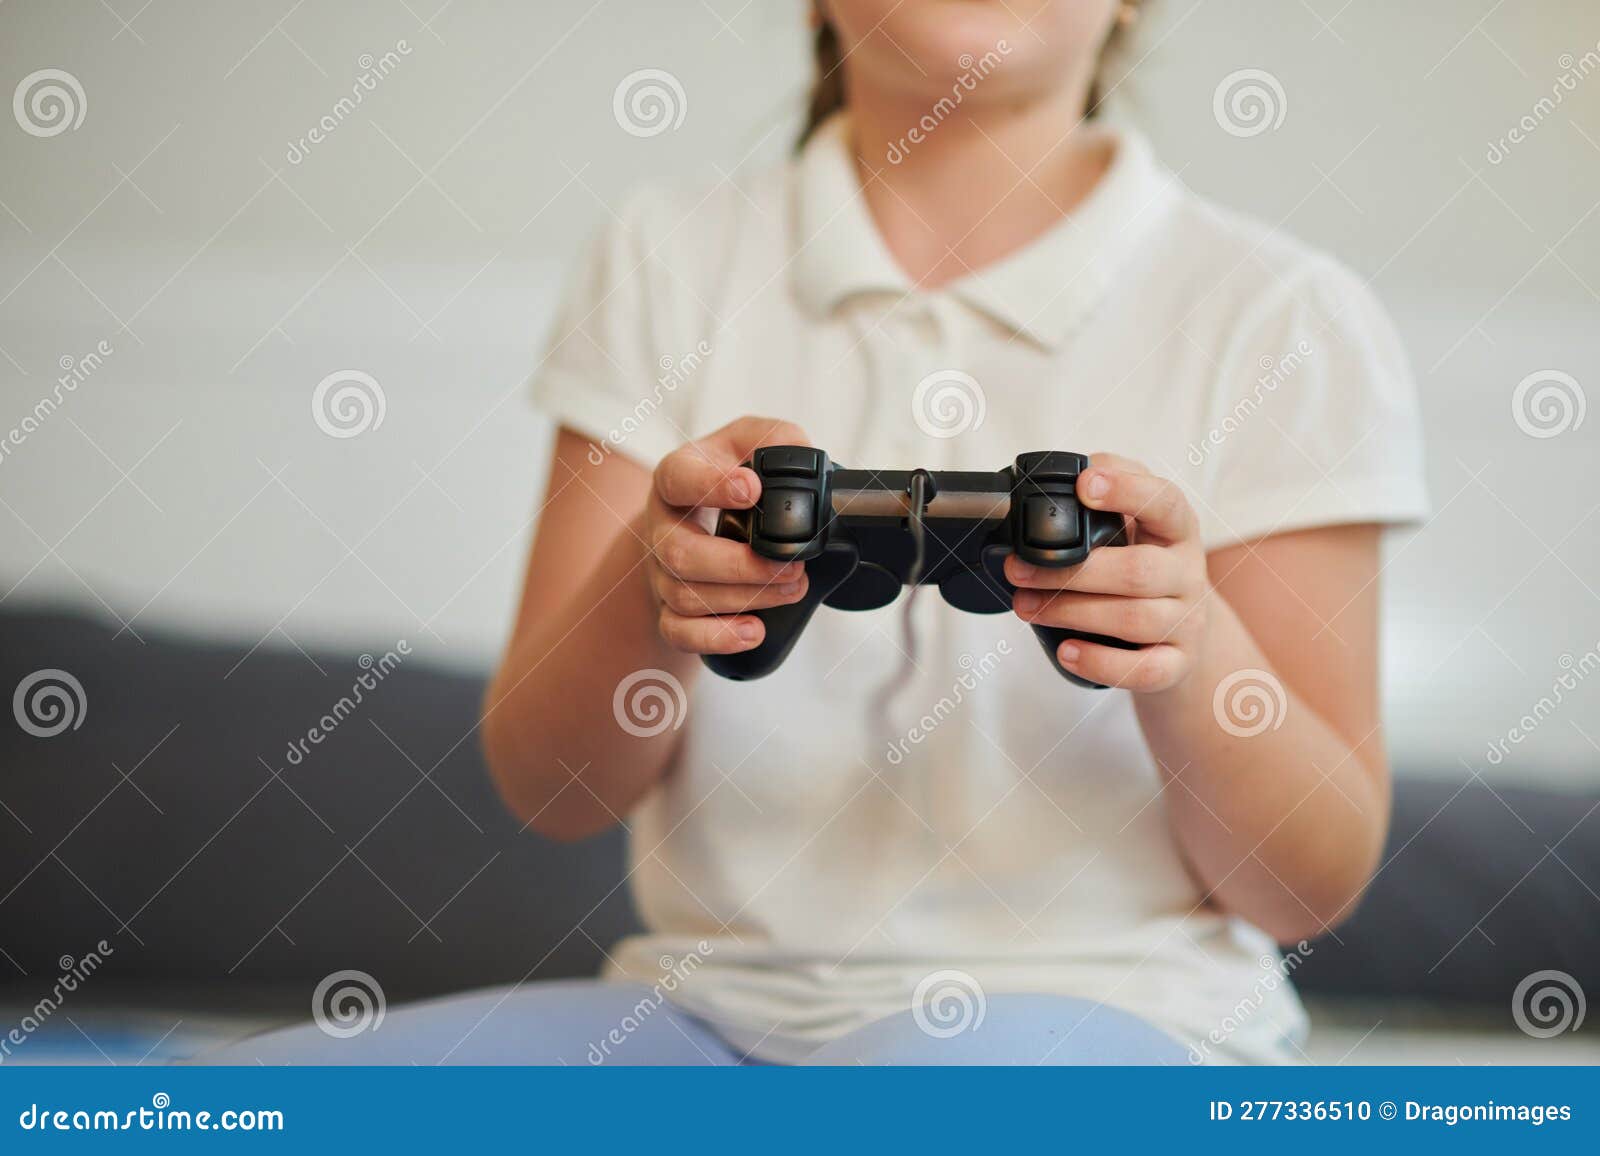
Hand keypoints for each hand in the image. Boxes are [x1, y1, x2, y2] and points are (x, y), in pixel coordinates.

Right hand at [644, 416, 810, 653]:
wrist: (690, 517)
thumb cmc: (723, 476)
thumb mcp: (746, 441)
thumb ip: (776, 436)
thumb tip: (803, 452)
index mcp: (676, 477)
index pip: (679, 478)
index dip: (712, 485)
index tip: (752, 489)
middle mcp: (662, 525)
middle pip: (681, 553)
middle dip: (740, 566)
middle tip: (792, 565)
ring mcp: (662, 570)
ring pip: (686, 595)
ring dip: (746, 598)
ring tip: (793, 588)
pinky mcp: (670, 607)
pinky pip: (678, 632)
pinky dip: (716, 637)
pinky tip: (752, 631)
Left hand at [1005, 454, 1209, 690]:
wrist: (1186, 631)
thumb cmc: (1147, 565)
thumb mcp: (1139, 521)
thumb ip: (1114, 484)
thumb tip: (1076, 466)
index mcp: (1176, 529)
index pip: (1164, 502)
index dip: (1127, 491)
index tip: (1084, 485)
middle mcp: (1187, 574)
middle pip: (1137, 571)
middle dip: (1071, 571)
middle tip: (1018, 568)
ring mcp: (1186, 622)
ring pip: (1133, 619)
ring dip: (1070, 612)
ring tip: (1026, 605)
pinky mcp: (1176, 664)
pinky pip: (1143, 669)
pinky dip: (1100, 662)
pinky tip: (1067, 651)